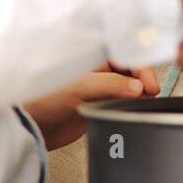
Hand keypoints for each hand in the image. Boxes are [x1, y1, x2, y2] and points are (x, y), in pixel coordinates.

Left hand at [24, 62, 160, 150]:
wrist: (32, 128)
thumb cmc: (44, 100)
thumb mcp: (80, 87)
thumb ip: (111, 84)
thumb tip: (137, 87)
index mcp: (92, 58)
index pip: (125, 55)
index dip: (140, 68)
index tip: (149, 84)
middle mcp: (97, 71)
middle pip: (131, 71)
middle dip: (143, 81)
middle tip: (149, 95)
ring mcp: (99, 89)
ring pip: (129, 87)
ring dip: (139, 94)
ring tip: (143, 103)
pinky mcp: (99, 106)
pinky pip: (121, 102)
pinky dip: (131, 105)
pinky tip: (133, 110)